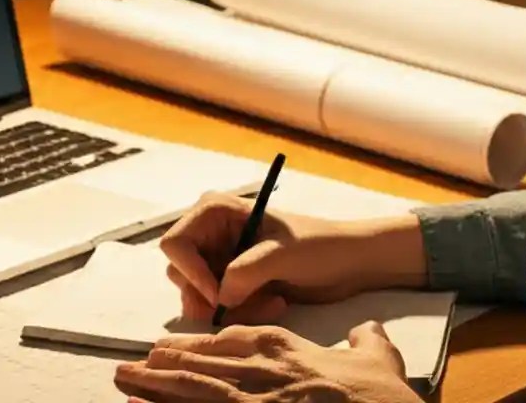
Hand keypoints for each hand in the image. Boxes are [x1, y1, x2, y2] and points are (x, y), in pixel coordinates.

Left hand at [114, 321, 419, 402]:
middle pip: (199, 364)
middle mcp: (260, 370)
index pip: (230, 339)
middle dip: (162, 366)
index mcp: (284, 348)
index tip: (175, 349)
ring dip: (153, 388)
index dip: (198, 346)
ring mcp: (252, 401)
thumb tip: (369, 330)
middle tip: (127, 367)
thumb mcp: (379, 361)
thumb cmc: (384, 396)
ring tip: (123, 383)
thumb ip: (367, 342)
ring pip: (191, 390)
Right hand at [159, 193, 423, 323]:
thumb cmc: (319, 245)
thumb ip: (246, 270)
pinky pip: (219, 308)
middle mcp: (210, 233)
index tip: (218, 296)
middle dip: (215, 296)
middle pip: (182, 275)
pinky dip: (243, 313)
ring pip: (200, 297)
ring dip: (234, 308)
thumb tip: (219, 297)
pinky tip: (275, 303)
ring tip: (271, 303)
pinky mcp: (232, 282)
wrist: (349, 263)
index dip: (191, 273)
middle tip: (249, 304)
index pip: (176, 244)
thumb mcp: (282, 254)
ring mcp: (219, 259)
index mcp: (214, 211)